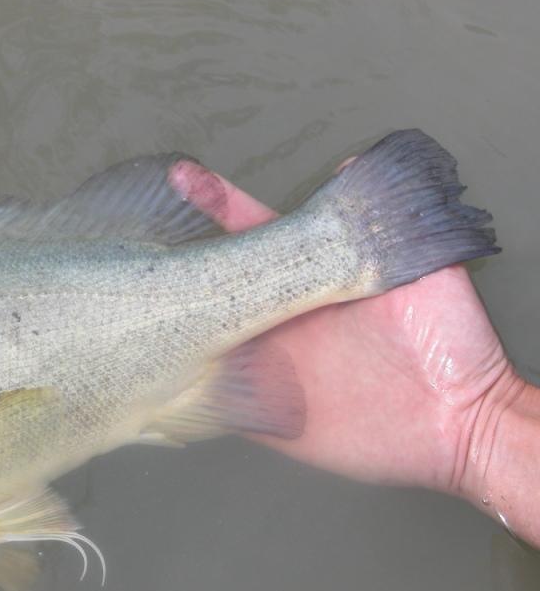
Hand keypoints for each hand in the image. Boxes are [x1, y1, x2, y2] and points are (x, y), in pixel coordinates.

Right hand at [170, 158, 538, 537]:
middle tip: (135, 234)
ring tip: (128, 299)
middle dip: (175, 257)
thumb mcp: (424, 266)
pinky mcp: (262, 410)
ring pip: (204, 338)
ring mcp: (266, 364)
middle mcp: (280, 319)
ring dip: (170, 319)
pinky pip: (212, 394)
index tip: (183, 177)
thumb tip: (353, 168)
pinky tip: (154, 368)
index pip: (253, 236)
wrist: (460, 422)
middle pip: (217, 283)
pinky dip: (183, 382)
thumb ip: (388, 221)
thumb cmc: (452, 344)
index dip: (217, 206)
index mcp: (309, 282)